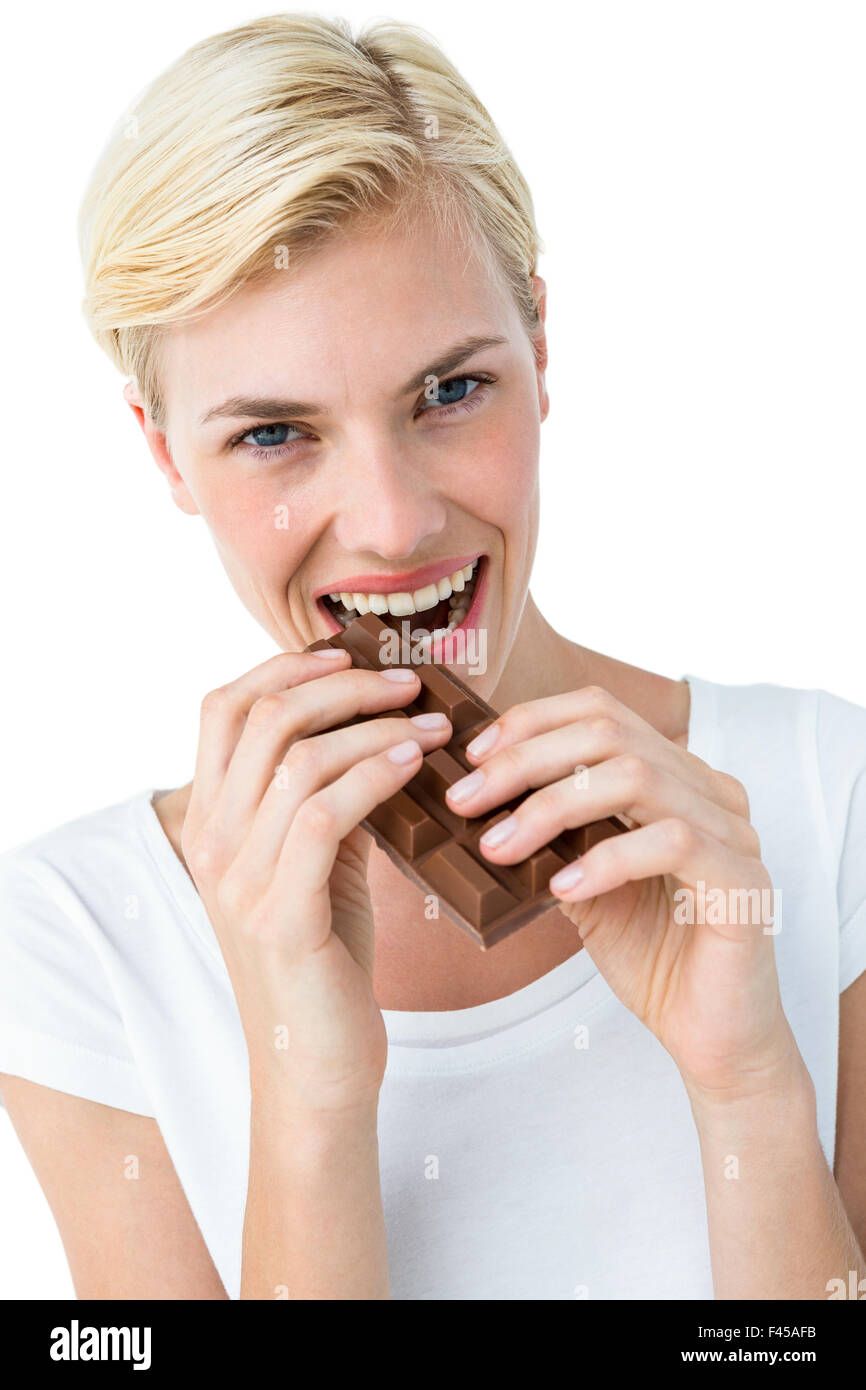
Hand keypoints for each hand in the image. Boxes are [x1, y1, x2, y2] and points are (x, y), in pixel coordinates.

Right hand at [181, 649, 451, 1112]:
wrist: (313, 1061)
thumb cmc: (323, 957)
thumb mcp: (316, 862)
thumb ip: (326, 798)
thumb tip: (379, 729)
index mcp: (207, 820)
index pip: (222, 706)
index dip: (283, 666)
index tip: (349, 655)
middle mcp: (210, 841)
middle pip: (263, 718)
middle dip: (343, 685)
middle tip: (409, 685)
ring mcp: (239, 879)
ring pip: (298, 758)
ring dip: (375, 726)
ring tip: (432, 724)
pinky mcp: (281, 915)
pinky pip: (326, 815)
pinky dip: (375, 775)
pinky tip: (415, 765)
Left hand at [448, 685, 797, 1098]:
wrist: (711, 1038)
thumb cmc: (649, 956)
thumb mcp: (581, 883)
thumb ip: (550, 835)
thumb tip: (476, 798)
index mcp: (676, 777)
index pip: (603, 712)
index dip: (532, 722)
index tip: (473, 757)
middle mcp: (710, 790)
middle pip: (612, 734)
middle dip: (526, 760)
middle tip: (467, 801)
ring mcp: (733, 831)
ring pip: (637, 777)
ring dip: (552, 807)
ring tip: (498, 846)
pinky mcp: (743, 880)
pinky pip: (672, 842)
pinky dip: (606, 859)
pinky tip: (561, 887)